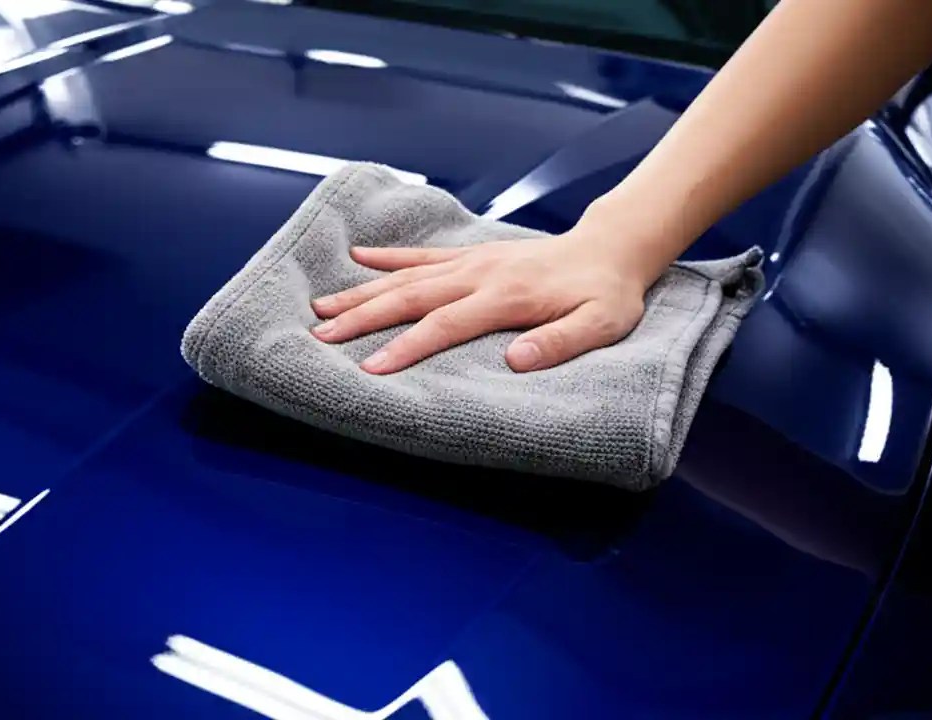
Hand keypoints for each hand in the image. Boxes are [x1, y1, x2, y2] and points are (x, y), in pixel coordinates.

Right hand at [310, 228, 659, 374]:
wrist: (611, 248)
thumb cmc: (607, 294)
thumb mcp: (602, 324)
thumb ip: (560, 343)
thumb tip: (515, 361)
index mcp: (506, 296)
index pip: (444, 324)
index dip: (405, 346)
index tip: (369, 367)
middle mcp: (479, 274)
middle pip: (410, 296)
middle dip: (362, 316)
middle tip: (320, 334)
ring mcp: (472, 261)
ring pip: (406, 276)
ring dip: (362, 291)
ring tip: (320, 306)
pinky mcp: (471, 255)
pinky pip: (422, 255)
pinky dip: (388, 257)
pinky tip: (357, 258)